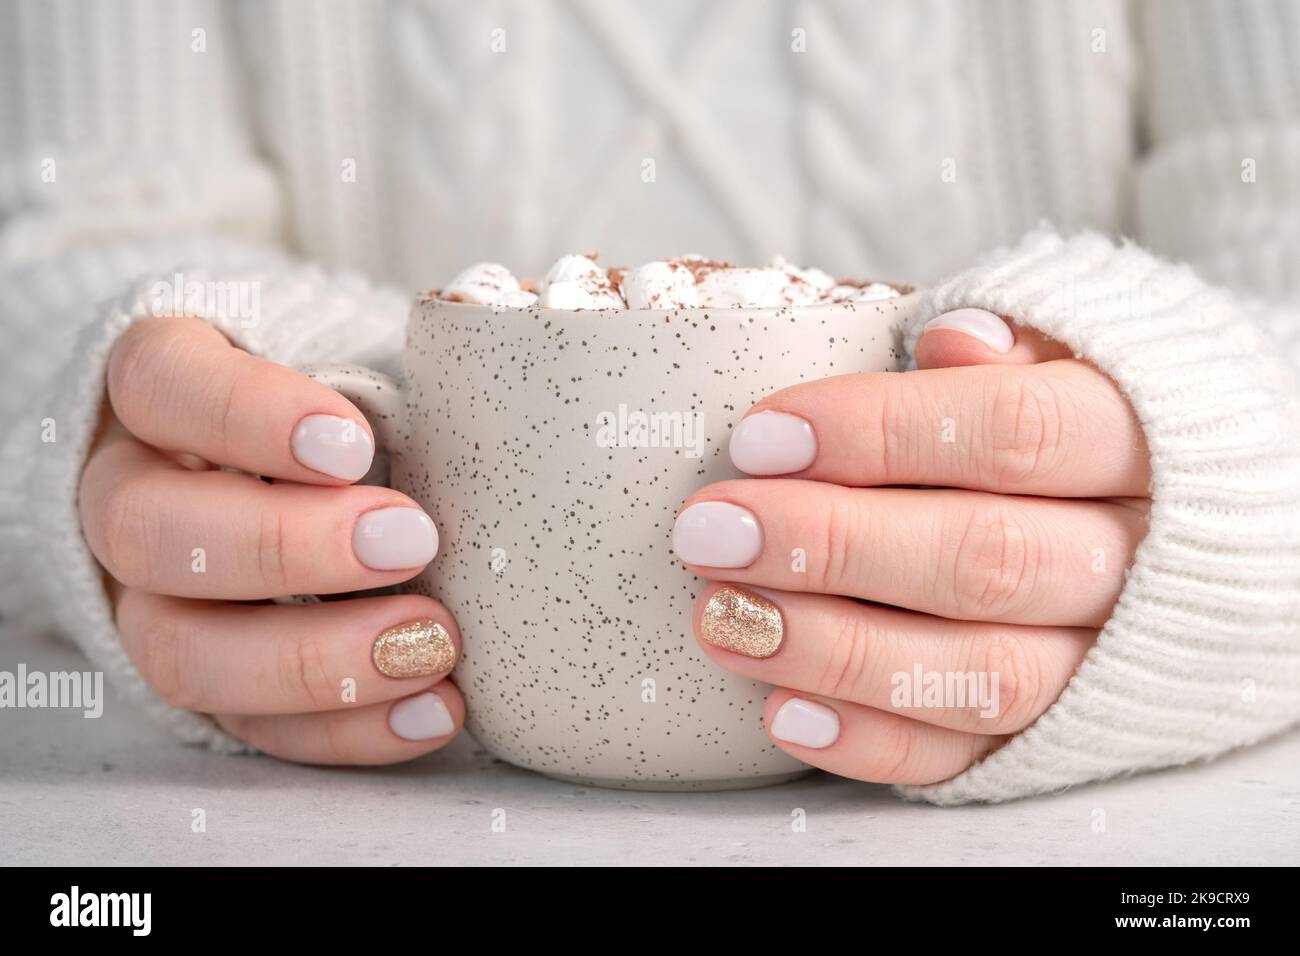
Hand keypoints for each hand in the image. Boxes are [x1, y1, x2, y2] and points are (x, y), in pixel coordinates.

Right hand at [79, 317, 463, 762]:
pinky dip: (347, 730)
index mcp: (159, 387)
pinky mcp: (211, 681)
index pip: (161, 382)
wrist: (334, 478)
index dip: (245, 415)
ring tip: (432, 642)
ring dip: (314, 659)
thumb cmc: (357, 400)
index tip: (354, 444)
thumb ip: (407, 357)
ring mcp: (155, 600)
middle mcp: (131, 494)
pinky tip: (433, 711)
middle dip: (284, 546)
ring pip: (180, 650)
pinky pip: (253, 727)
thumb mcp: (368, 355)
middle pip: (148, 530)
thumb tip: (502, 342)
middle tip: (411, 540)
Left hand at [673, 308, 1150, 784]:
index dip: (880, 434)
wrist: (1192, 546)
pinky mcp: (1064, 737)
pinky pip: (974, 757)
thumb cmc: (1077, 434)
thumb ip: (1011, 351)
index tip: (758, 437)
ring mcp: (1105, 662)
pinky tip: (778, 712)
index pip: (1015, 431)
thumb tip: (951, 342)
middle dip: (831, 545)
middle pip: (986, 559)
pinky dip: (872, 741)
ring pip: (979, 673)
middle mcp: (1135, 562)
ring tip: (722, 618)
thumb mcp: (1065, 363)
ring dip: (836, 651)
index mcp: (1141, 443)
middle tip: (708, 530)